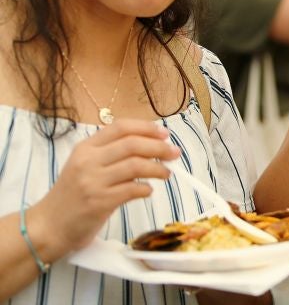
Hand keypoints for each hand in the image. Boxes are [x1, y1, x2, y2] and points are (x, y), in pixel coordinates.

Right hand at [30, 120, 178, 255]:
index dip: (147, 128)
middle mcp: (88, 161)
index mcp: (85, 148)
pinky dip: (146, 189)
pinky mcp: (99, 203)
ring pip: (136, 165)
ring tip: (166, 173)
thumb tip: (150, 145)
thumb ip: (110, 154)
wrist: (48, 226)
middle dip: (159, 147)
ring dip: (158, 168)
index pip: (120, 127)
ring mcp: (93, 182)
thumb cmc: (72, 195)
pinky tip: (148, 191)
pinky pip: (132, 189)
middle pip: (132, 144)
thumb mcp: (84, 166)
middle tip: (175, 153)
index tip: (165, 133)